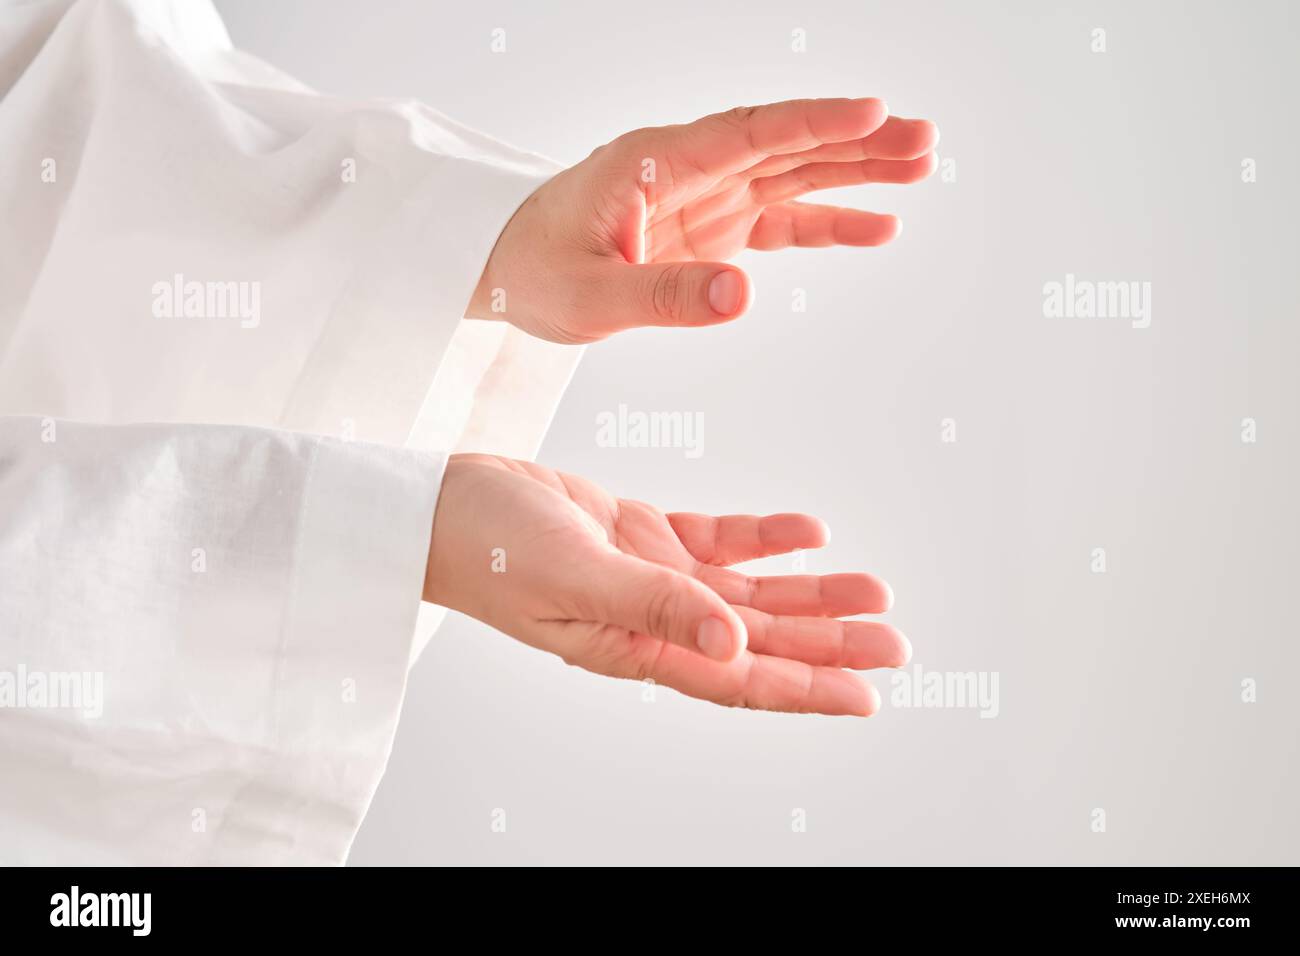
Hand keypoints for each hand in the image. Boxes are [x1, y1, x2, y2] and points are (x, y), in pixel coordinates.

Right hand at [425, 454, 908, 715]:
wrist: (443, 503)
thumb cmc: (487, 549)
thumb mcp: (574, 578)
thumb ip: (655, 608)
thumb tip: (733, 642)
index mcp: (635, 646)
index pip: (737, 677)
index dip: (804, 687)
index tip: (866, 695)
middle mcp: (654, 620)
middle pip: (758, 639)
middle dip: (827, 642)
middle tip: (893, 642)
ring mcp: (651, 578)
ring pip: (748, 593)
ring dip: (808, 594)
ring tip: (870, 591)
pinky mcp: (642, 537)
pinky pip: (718, 542)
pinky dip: (763, 539)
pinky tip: (808, 534)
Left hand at [469, 97, 937, 342]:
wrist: (508, 270)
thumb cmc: (534, 271)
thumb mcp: (588, 297)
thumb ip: (662, 296)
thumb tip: (742, 296)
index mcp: (653, 165)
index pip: (746, 133)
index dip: (811, 121)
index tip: (872, 110)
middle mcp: (689, 169)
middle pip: (784, 143)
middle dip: (855, 138)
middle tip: (925, 138)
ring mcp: (706, 196)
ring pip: (792, 173)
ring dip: (856, 170)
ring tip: (923, 165)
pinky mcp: (713, 228)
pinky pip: (780, 220)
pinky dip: (828, 222)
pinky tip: (877, 227)